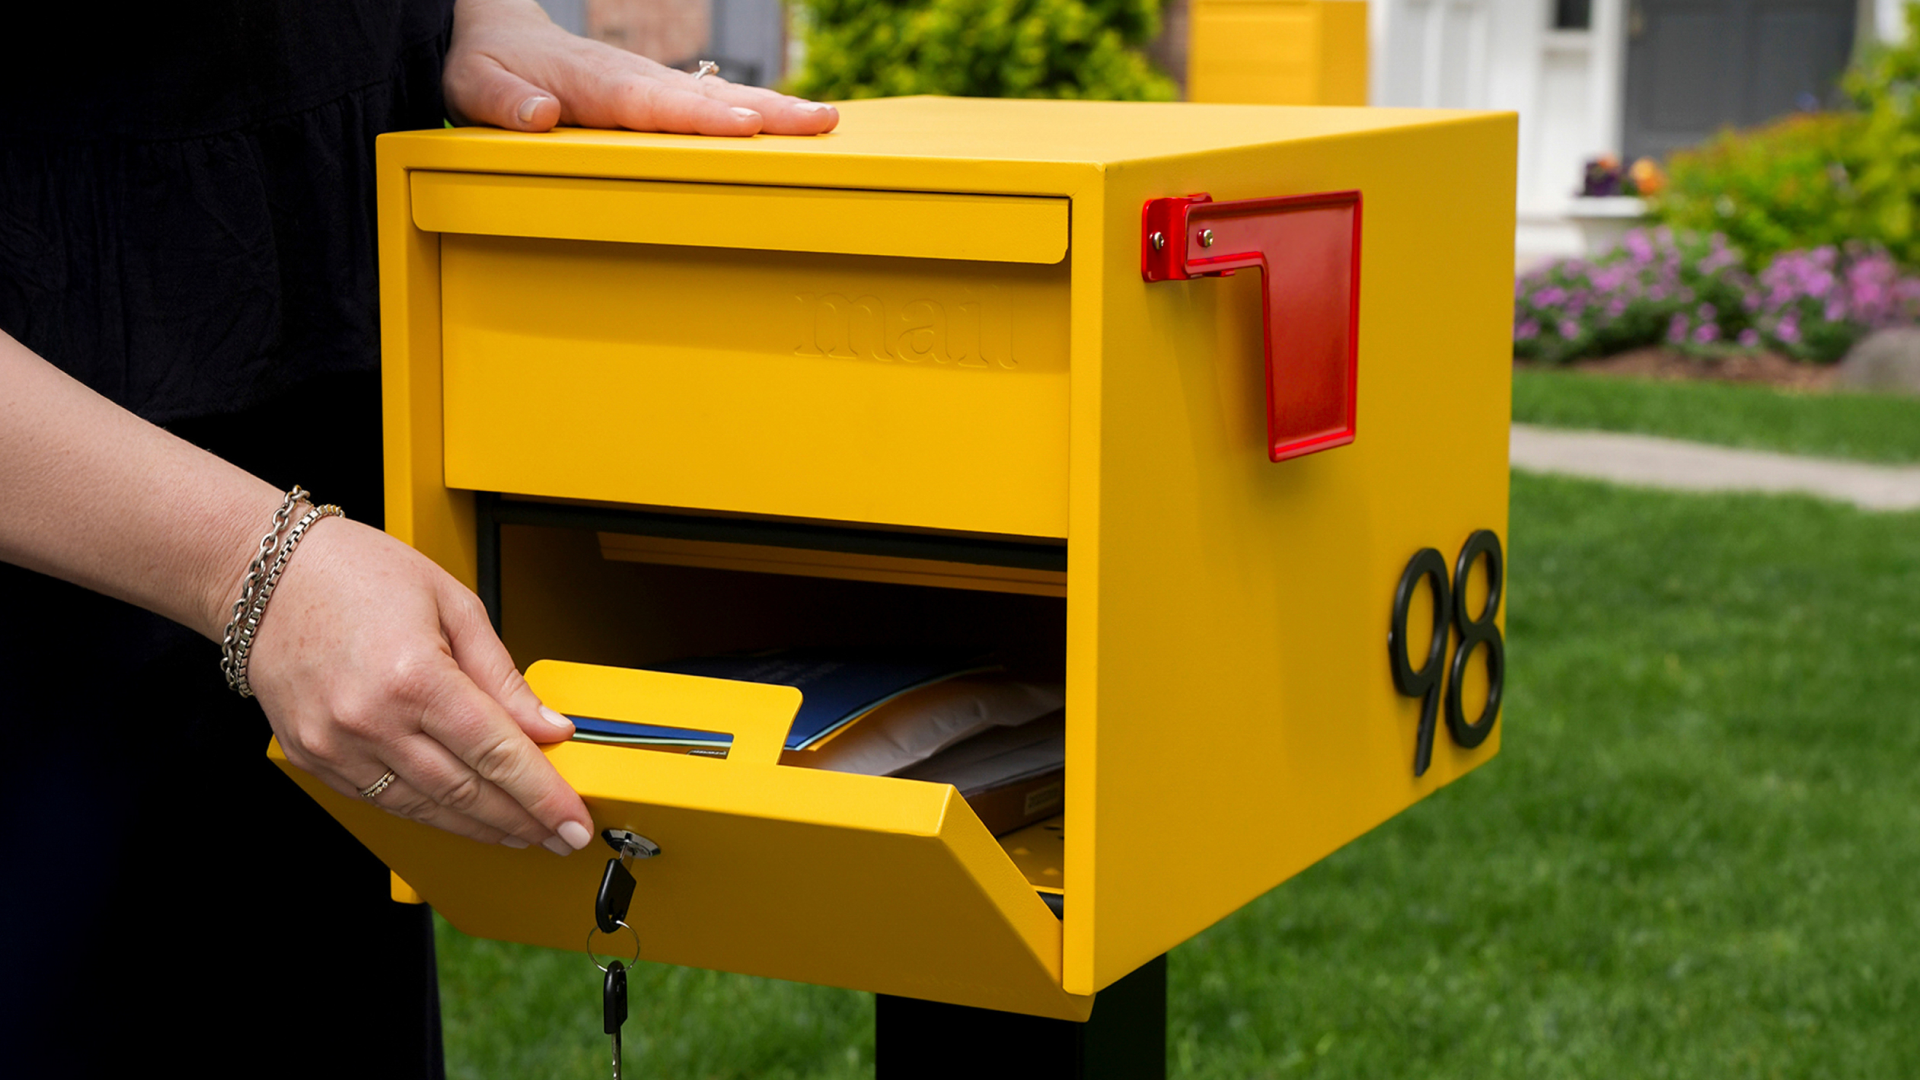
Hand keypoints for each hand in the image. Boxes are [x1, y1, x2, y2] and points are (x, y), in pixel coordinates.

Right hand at [247, 516, 594, 855]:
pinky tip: (463, 816)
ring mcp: (336, 746)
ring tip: (521, 833)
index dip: (543, 796)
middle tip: (560, 837)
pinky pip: (383, 801)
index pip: (498, 754)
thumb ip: (504, 676)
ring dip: (480, 828)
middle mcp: (371, 720)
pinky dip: (430, 813)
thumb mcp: (453, 604)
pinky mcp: (314, 759)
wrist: (267, 575)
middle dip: (522, 822)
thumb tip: (549, 728)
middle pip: (467, 793)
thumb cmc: (356, 572)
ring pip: (426, 809)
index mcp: (414, 676)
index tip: (573, 821)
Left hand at [443, 0, 838, 136]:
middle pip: (705, 98)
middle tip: (820, 122)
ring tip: (825, 121)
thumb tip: (541, 113)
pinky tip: (790, 122)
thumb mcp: (472, 85)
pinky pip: (708, 102)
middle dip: (766, 110)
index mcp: (594, 84)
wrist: (494, 35)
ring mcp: (649, 83)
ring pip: (717, 96)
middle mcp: (631, 79)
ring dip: (773, 109)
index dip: (700, 116)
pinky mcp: (656, 92)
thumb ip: (503, 102)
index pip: (654, 103)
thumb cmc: (485, 66)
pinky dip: (752, 110)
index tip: (745, 124)